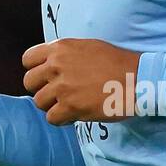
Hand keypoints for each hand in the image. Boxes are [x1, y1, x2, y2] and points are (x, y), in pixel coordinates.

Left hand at [22, 39, 141, 125]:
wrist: (137, 79)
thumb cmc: (118, 63)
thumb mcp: (88, 46)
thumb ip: (66, 54)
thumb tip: (52, 65)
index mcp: (61, 48)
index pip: (28, 59)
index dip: (35, 70)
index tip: (46, 77)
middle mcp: (57, 65)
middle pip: (29, 82)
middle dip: (41, 89)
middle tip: (57, 94)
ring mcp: (63, 87)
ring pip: (39, 102)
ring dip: (52, 106)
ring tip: (69, 105)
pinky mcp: (71, 107)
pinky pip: (52, 118)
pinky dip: (62, 119)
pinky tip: (74, 115)